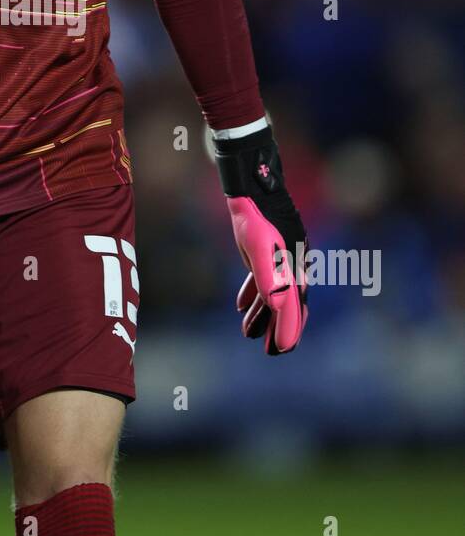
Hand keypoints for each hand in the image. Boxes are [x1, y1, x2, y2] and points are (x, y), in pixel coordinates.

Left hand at [212, 126, 308, 354]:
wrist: (252, 183)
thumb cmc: (254, 216)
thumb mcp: (257, 249)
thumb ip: (268, 278)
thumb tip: (279, 307)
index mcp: (294, 267)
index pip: (293, 308)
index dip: (287, 331)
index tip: (279, 352)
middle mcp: (294, 263)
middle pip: (288, 303)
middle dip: (278, 327)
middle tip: (270, 352)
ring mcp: (283, 254)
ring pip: (275, 292)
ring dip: (263, 313)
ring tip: (247, 332)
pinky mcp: (270, 247)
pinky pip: (264, 276)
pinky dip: (254, 292)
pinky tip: (241, 304)